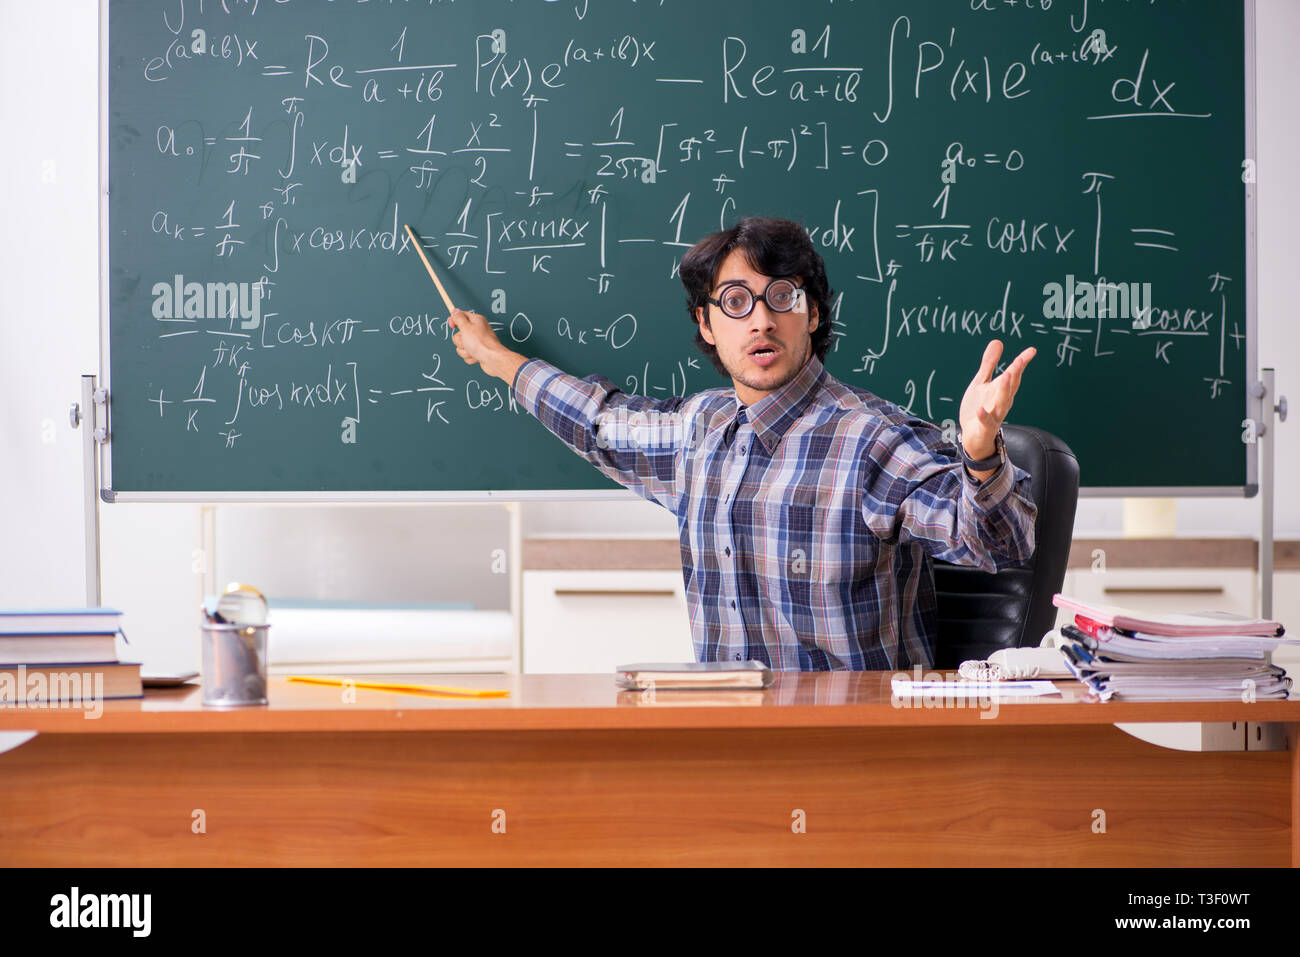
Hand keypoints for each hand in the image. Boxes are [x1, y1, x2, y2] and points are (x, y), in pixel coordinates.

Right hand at [447, 309, 526, 383]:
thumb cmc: (481, 343)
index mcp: (476, 321)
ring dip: (465, 350)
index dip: (454, 320)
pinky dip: (469, 357)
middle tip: (468, 341)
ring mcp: (477, 342)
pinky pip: (466, 354)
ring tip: (473, 350)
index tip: (452, 325)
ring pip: (461, 345)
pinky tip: (476, 356)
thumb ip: (459, 318)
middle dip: (460, 341)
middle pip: (459, 334)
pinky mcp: (477, 351)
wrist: (492, 359)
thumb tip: (455, 311)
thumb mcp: (466, 327)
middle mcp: (477, 330)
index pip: (461, 316)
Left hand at [959, 340, 1035, 459]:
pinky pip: (986, 421)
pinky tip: (981, 410)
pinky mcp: (985, 426)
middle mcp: (1002, 401)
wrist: (973, 435)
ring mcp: (995, 414)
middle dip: (1016, 373)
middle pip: (1011, 386)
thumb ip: (989, 363)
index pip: (1014, 373)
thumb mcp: (981, 382)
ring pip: (1002, 402)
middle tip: (1020, 360)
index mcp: (1002, 389)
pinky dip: (984, 416)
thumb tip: (998, 341)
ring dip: (1005, 390)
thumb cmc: (979, 407)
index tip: (1032, 350)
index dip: (1022, 362)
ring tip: (1007, 377)